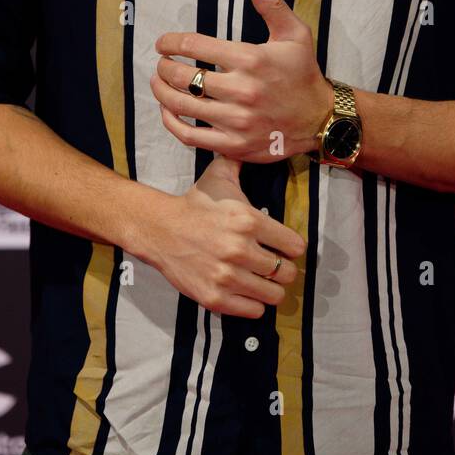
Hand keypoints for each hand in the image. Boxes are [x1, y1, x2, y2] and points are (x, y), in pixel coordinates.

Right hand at [145, 155, 306, 316]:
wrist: (160, 229)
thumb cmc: (196, 203)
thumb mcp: (220, 176)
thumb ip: (243, 161)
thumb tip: (265, 142)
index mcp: (249, 220)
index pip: (295, 246)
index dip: (292, 247)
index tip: (284, 247)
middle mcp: (240, 249)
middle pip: (287, 273)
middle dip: (284, 270)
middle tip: (273, 266)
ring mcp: (227, 276)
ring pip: (274, 295)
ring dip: (271, 289)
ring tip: (262, 281)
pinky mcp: (214, 297)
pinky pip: (253, 311)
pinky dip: (253, 305)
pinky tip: (246, 292)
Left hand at [150, 0, 333, 161]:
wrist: (320, 118)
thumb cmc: (303, 72)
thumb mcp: (294, 33)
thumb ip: (270, 4)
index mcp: (251, 59)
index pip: (195, 46)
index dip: (172, 42)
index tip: (163, 43)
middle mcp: (242, 90)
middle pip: (184, 76)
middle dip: (165, 67)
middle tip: (162, 63)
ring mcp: (237, 120)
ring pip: (182, 105)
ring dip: (162, 92)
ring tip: (158, 82)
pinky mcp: (234, 144)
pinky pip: (191, 136)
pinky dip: (172, 122)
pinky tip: (167, 111)